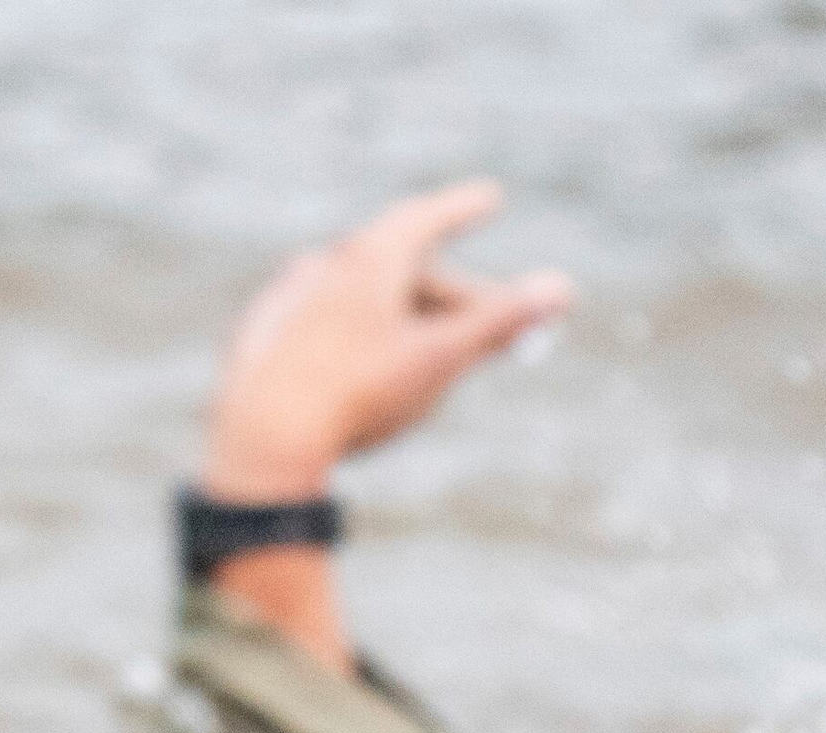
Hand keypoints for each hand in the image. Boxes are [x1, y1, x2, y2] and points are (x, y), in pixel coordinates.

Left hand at [199, 180, 574, 502]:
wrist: (262, 441)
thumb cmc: (360, 394)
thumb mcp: (441, 358)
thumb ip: (500, 320)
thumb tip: (562, 289)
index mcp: (369, 257)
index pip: (426, 217)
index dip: (462, 209)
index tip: (490, 199)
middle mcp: (324, 265)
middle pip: (399, 265)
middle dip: (447, 291)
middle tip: (488, 317)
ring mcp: (288, 299)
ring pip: (357, 292)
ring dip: (399, 308)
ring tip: (427, 339)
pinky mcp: (263, 336)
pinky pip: (320, 321)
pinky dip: (354, 330)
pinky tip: (361, 357)